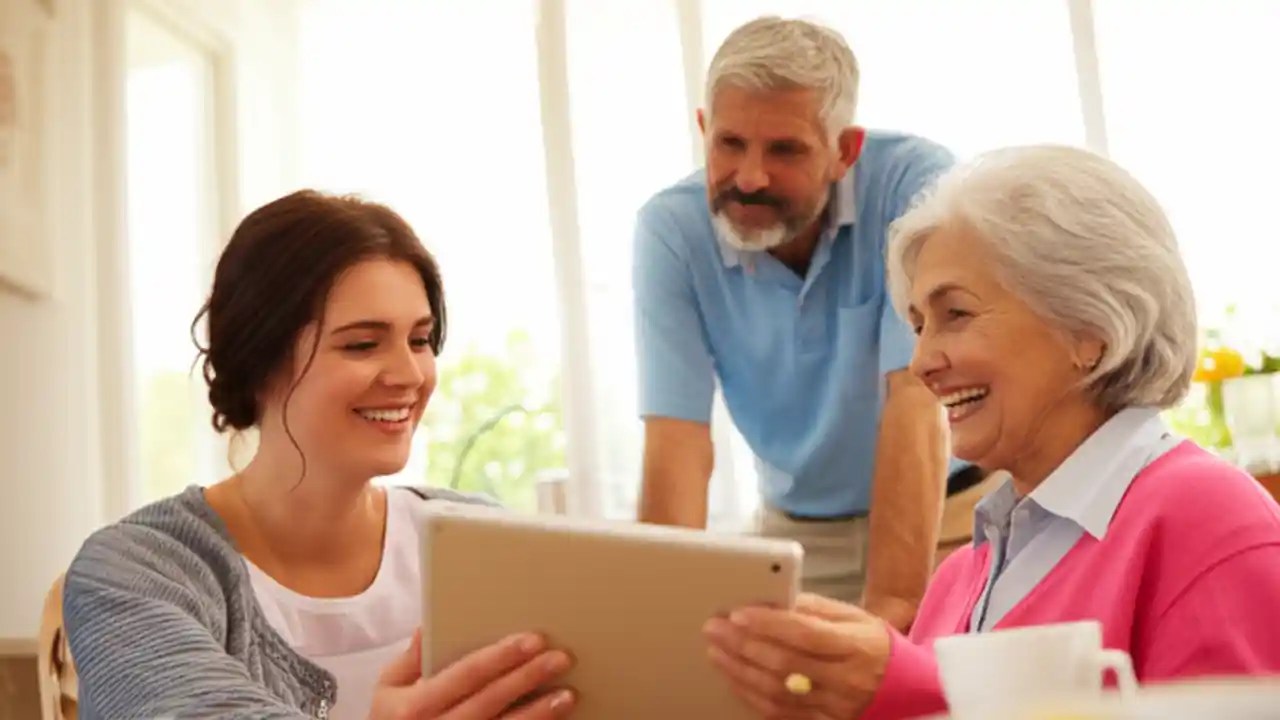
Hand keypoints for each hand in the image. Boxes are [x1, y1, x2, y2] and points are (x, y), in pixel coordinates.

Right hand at [368, 629, 575, 718]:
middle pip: (490, 701)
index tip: (532, 639)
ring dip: (538, 714)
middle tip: (560, 658)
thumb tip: (428, 626)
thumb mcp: (388, 689)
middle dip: (527, 678)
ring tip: (566, 695)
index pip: (465, 675)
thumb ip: (410, 659)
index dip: (500, 657)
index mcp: (413, 707)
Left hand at [703, 593, 890, 718]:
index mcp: (855, 645)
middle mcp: (846, 680)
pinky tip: (734, 679)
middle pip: (785, 664)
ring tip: (717, 651)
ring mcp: (835, 707)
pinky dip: (752, 696)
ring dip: (740, 671)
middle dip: (743, 645)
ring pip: (778, 692)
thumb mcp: (852, 615)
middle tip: (715, 629)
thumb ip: (814, 607)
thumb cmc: (872, 643)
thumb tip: (773, 599)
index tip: (738, 614)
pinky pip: (780, 714)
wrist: (906, 685)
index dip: (769, 624)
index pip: (806, 634)